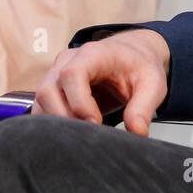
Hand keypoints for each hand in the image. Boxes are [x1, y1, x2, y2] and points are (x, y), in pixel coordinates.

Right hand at [31, 28, 170, 135]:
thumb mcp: (152, 84)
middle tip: (88, 135)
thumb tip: (137, 133)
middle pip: (48, 90)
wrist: (132, 55)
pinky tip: (71, 135)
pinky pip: (40, 108)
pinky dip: (51, 125)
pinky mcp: (52, 87)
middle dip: (65, 118)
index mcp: (93, 54)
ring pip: (40, 101)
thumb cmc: (140, 66)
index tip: (96, 123)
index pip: (72, 74)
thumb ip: (144, 107)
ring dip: (56, 124)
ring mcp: (56, 73)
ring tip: (81, 137)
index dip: (79, 102)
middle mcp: (67, 60)